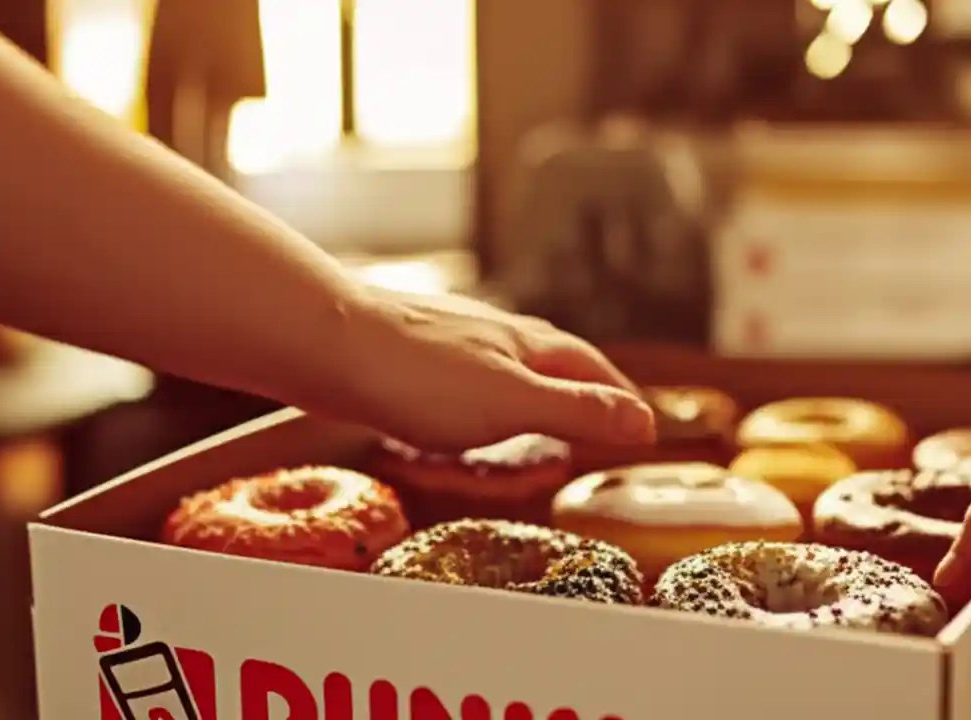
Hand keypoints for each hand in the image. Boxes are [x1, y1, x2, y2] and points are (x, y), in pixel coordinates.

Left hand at [333, 287, 654, 450]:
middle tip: (604, 413)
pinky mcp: (414, 345)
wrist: (326, 341)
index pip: (592, 369)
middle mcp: (496, 331)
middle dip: (586, 385)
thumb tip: (644, 420)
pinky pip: (472, 367)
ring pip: (512, 358)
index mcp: (528, 345)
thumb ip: (575, 412)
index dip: (619, 397)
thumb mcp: (511, 404)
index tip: (641, 422)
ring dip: (540, 383)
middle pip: (556, 357)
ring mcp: (453, 334)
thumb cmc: (418, 378)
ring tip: (546, 407)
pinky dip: (493, 386)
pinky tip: (469, 399)